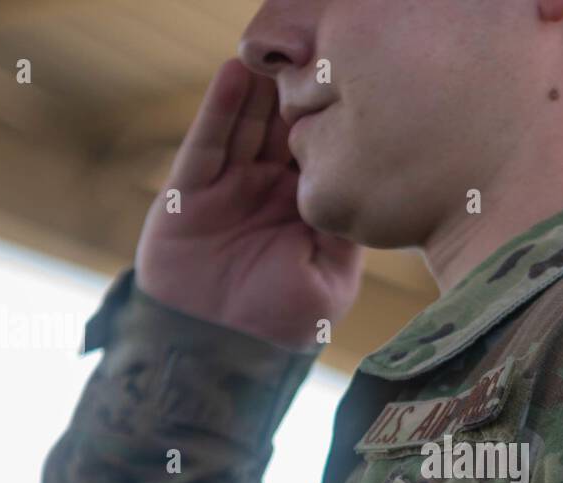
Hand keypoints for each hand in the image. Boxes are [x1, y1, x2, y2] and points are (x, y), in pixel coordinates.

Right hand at [134, 59, 362, 350]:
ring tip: (278, 53)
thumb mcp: (332, 281)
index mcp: (307, 209)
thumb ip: (348, 234)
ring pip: (248, 124)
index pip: (322, 151)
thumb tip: (370, 186)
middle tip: (316, 55)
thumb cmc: (279, 325)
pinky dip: (220, 107)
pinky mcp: (192, 191)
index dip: (334, 119)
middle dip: (299, 92)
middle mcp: (269, 191)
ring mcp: (230, 187)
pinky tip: (235, 73)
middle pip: (286, 127)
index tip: (354, 84)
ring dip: (262, 88)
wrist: (218, 350)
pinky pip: (207, 142)